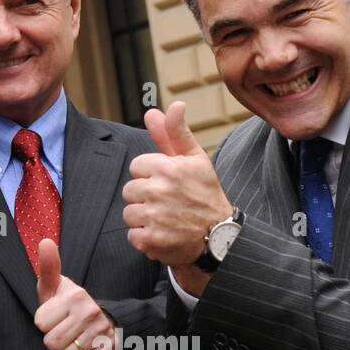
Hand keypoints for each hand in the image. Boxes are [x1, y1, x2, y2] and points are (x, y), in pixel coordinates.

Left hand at [32, 239, 115, 349]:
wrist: (103, 317)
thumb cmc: (69, 303)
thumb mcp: (55, 286)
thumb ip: (47, 267)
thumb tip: (45, 242)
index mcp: (74, 296)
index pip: (40, 324)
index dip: (44, 323)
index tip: (54, 316)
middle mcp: (89, 312)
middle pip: (52, 343)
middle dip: (54, 340)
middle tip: (64, 329)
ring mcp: (102, 330)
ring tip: (74, 339)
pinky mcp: (111, 347)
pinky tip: (86, 348)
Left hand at [122, 101, 233, 267]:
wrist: (220, 235)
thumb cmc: (205, 193)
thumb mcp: (194, 159)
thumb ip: (173, 132)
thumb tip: (154, 110)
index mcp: (167, 167)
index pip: (136, 166)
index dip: (151, 175)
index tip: (168, 183)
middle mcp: (159, 190)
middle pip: (129, 190)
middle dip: (145, 196)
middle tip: (168, 202)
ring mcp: (155, 216)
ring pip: (129, 213)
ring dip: (144, 218)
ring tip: (166, 218)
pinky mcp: (152, 239)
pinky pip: (132, 235)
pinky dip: (145, 239)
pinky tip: (163, 234)